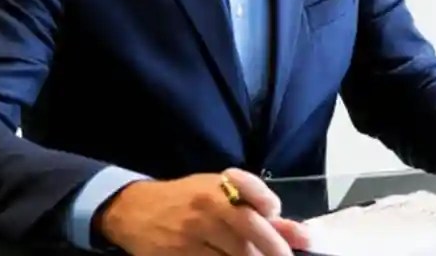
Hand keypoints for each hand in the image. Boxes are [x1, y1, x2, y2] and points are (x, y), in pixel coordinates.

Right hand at [95, 167, 310, 254]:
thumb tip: (302, 234)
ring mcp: (191, 234)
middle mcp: (206, 207)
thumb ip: (259, 209)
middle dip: (274, 249)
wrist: (133, 211)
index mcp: (218, 187)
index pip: (253, 194)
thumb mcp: (216, 192)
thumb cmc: (184, 200)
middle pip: (249, 230)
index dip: (272, 208)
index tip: (284, 222)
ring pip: (235, 254)